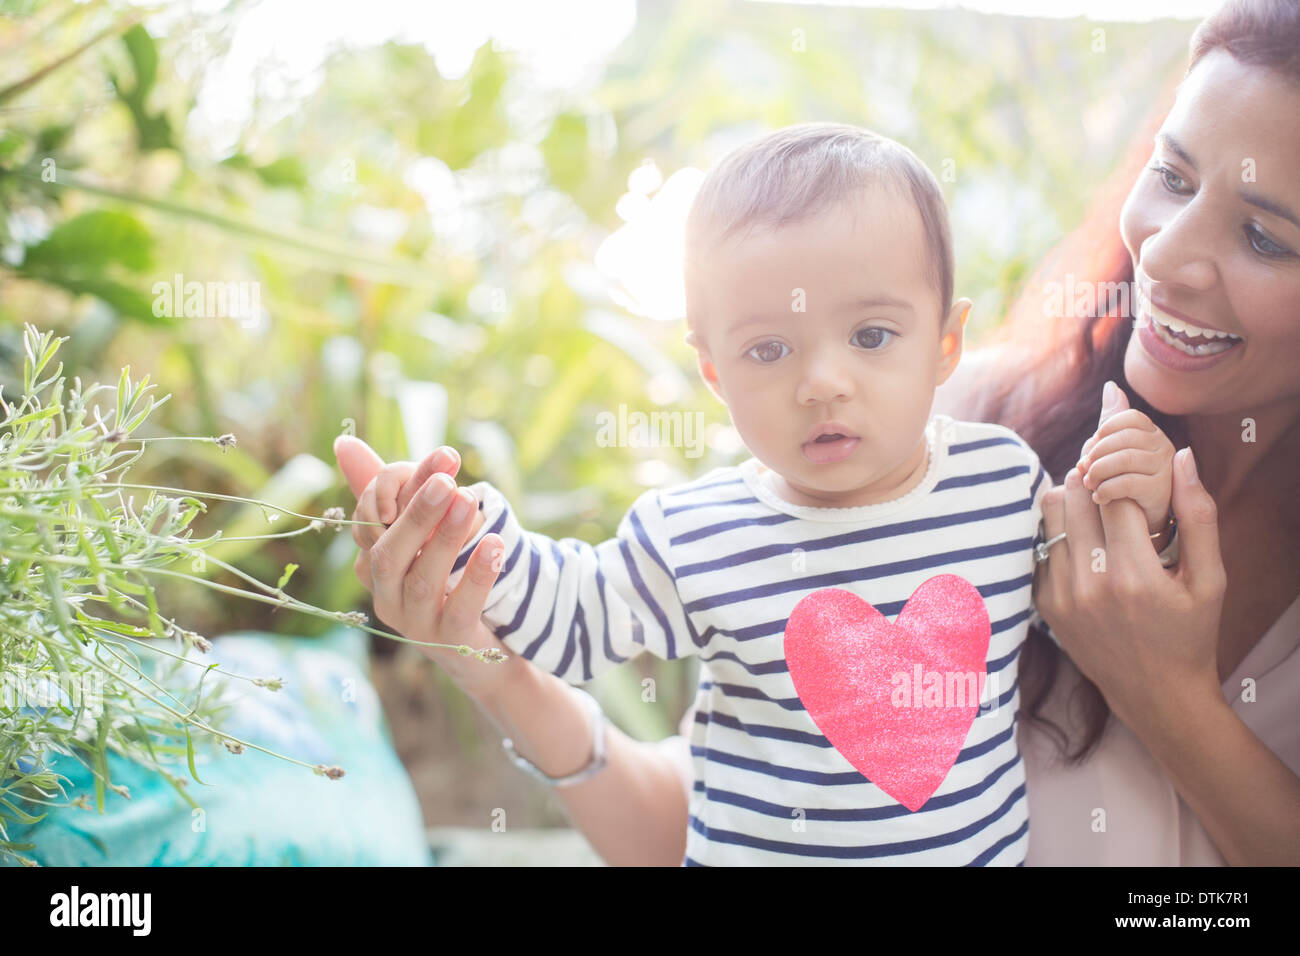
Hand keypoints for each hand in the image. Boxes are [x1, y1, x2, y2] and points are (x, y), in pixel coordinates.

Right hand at [333, 435, 511, 698]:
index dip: (401, 488)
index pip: (374, 522)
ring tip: (470, 501)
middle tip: (446, 479)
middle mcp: (385, 595)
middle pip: (389, 554)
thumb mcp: (421, 533)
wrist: (480, 652)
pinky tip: (496, 544)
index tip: (443, 456)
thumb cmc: (444, 580)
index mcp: (372, 564)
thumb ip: (389, 489)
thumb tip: (343, 440)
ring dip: (446, 539)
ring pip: (421, 581)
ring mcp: (414, 623)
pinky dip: (477, 575)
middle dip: (417, 514)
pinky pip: (459, 609)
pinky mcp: (449, 641)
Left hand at [1034, 440, 1227, 731]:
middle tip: (1113, 480)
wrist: (1154, 694)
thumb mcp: (1210, 580)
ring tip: (1097, 505)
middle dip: (1098, 480)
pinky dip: (1059, 531)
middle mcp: (1090, 584)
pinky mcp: (1044, 604)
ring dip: (1075, 500)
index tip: (1136, 478)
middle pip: (1078, 496)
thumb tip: (1181, 458)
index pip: (1116, 493)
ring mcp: (1061, 595)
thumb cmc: (1189, 633)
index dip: (1127, 477)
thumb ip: (1199, 517)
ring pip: (1052, 513)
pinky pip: (1041, 544)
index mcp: (1134, 575)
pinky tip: (1083, 538)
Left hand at [1074, 380, 1174, 536]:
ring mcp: (1166, 471)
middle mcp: (1165, 449)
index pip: (1129, 418)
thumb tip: (1110, 386)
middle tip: (1084, 470)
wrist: (1141, 531)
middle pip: (1124, 437)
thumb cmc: (1123, 487)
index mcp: (1152, 436)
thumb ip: (1114, 422)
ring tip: (1090, 484)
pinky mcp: (1160, 494)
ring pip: (1124, 458)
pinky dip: (1106, 489)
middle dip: (1097, 453)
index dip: (1105, 432)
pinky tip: (1099, 497)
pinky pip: (1127, 482)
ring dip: (1098, 472)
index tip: (1091, 450)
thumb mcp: (1116, 454)